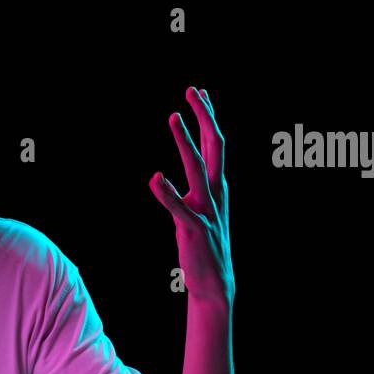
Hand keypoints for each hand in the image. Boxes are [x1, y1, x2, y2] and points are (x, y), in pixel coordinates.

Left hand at [151, 86, 233, 305]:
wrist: (215, 284)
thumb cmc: (205, 246)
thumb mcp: (202, 212)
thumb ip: (194, 190)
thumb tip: (176, 173)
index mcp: (219, 188)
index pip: (216, 144)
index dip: (208, 117)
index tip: (199, 92)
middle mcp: (216, 194)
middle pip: (215, 146)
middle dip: (204, 117)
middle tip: (192, 90)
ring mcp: (206, 210)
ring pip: (198, 169)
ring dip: (185, 142)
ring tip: (173, 117)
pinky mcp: (193, 229)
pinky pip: (178, 207)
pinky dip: (167, 192)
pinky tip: (155, 178)